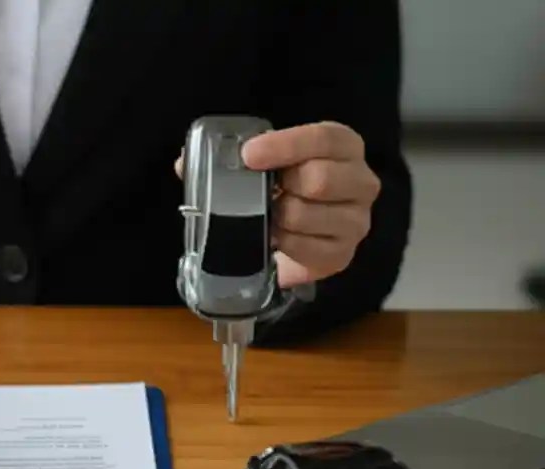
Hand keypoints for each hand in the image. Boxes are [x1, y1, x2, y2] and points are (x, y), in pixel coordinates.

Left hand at [175, 121, 380, 287]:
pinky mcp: (342, 254)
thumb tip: (184, 161)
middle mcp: (361, 181)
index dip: (286, 145)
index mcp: (343, 147)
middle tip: (263, 192)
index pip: (324, 138)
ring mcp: (356, 220)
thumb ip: (227, 156)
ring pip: (305, 216)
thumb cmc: (282, 189)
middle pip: (319, 179)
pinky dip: (281, 243)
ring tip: (267, 216)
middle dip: (278, 187)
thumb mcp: (264, 165)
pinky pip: (305, 249)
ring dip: (274, 218)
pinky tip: (275, 237)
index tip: (250, 155)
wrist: (299, 235)